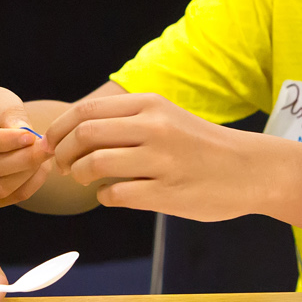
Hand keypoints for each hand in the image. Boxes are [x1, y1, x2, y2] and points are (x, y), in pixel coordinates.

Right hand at [0, 87, 51, 207]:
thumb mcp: (1, 98)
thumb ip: (11, 112)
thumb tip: (23, 133)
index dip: (4, 141)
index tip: (32, 136)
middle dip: (23, 159)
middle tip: (47, 147)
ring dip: (27, 174)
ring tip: (43, 156)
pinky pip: (4, 199)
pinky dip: (27, 186)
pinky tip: (38, 169)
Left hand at [47, 93, 266, 221]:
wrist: (251, 169)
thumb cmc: (201, 146)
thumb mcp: (166, 117)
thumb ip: (126, 120)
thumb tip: (73, 132)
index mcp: (150, 104)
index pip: (86, 110)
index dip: (59, 130)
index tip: (50, 145)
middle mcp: (154, 127)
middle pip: (84, 135)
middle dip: (63, 153)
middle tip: (62, 166)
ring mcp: (161, 160)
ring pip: (95, 164)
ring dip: (81, 175)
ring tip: (85, 180)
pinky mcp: (168, 192)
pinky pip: (117, 195)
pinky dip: (104, 197)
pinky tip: (112, 196)